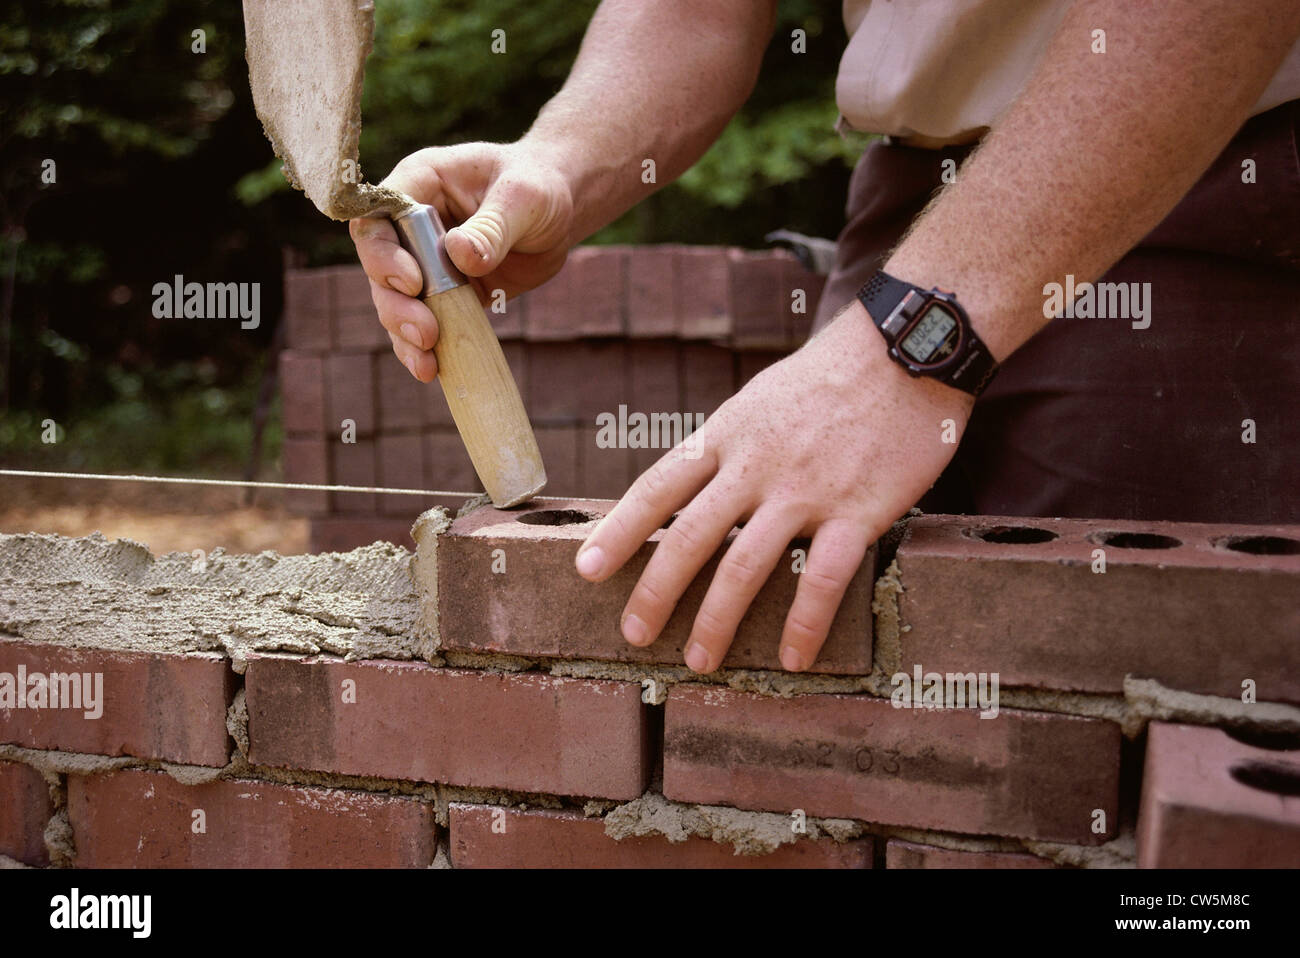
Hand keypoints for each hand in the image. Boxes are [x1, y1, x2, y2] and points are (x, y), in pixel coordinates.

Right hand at [348, 141, 573, 381]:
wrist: (561, 209)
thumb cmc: (538, 186)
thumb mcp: (524, 198)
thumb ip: (492, 227)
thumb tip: (459, 255)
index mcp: (420, 183)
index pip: (377, 217)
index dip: (383, 253)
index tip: (415, 282)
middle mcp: (410, 224)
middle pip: (378, 268)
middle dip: (395, 305)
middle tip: (425, 333)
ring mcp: (423, 261)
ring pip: (394, 301)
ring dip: (404, 334)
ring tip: (427, 363)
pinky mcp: (443, 293)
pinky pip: (421, 321)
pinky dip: (424, 347)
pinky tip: (432, 369)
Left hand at [573, 301, 975, 673]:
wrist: (905, 349)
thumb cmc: (831, 377)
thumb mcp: (760, 400)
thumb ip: (728, 447)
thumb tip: (693, 489)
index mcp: (727, 435)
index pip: (658, 488)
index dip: (618, 531)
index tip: (586, 570)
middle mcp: (756, 466)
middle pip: (690, 537)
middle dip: (655, 592)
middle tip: (634, 634)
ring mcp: (805, 490)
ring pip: (745, 566)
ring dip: (717, 621)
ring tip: (700, 661)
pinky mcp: (858, 511)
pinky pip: (824, 579)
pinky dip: (804, 624)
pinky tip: (793, 658)